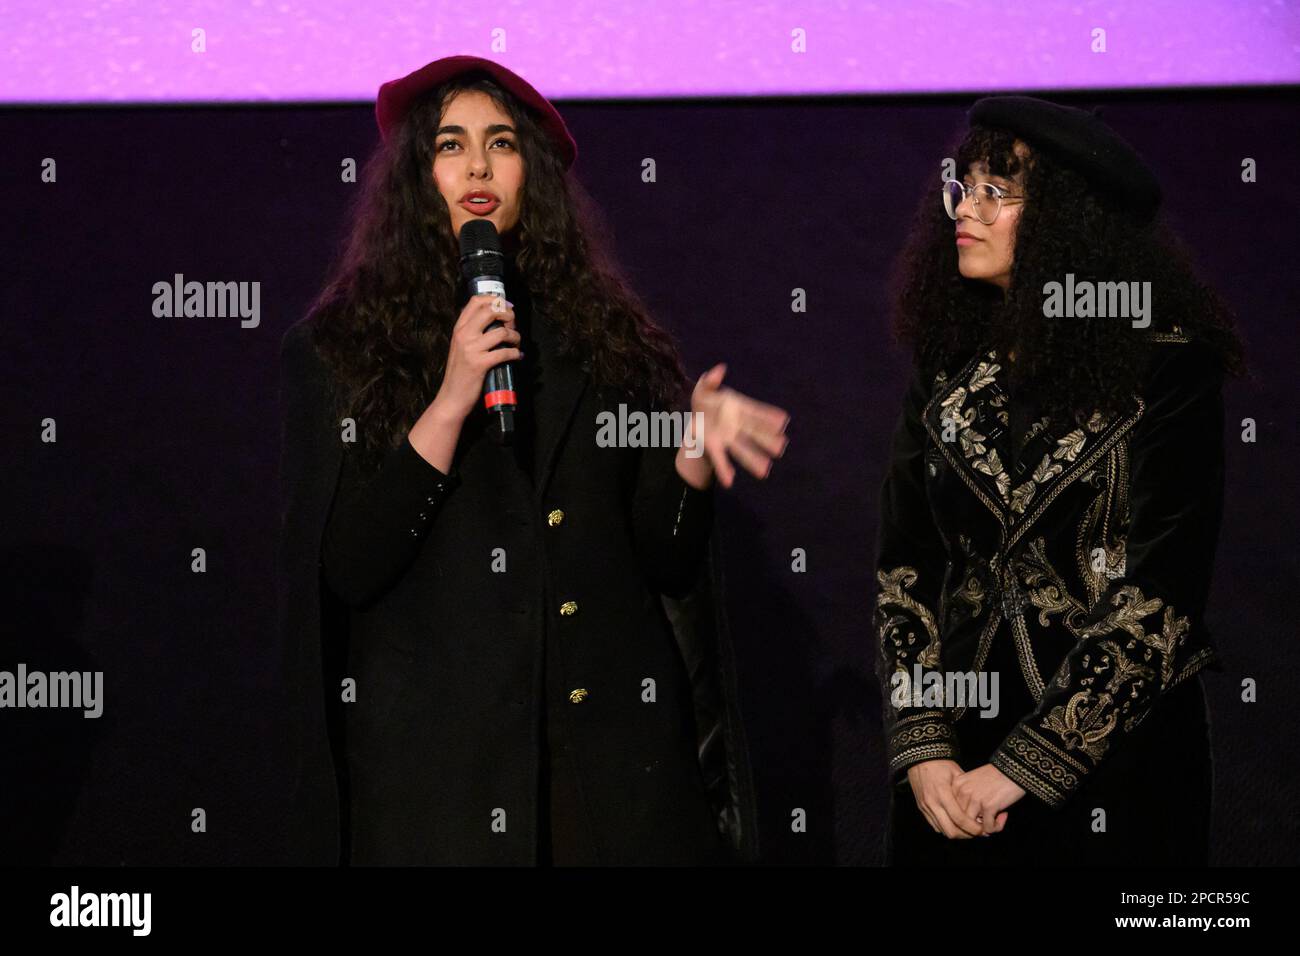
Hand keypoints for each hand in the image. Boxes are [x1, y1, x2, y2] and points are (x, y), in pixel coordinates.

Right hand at [431, 294, 522, 423]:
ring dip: (515, 336)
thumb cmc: (460, 373)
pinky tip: (517, 356)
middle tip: (513, 325)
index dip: (495, 299)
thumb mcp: (460, 347)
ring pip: (501, 332)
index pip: (475, 301)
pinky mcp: (480, 364)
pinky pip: (505, 352)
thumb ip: (472, 332)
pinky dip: (516, 353)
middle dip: (508, 314)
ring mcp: (471, 349)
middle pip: (490, 310)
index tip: (507, 306)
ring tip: (516, 343)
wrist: (451, 398)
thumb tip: (495, 321)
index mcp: (458, 329)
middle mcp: (463, 335)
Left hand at [675, 363, 788, 489]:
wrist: (694, 420)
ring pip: (742, 449)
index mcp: (738, 408)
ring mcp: (728, 439)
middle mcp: (737, 425)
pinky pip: (721, 460)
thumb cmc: (705, 401)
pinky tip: (729, 482)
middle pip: (754, 433)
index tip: (783, 420)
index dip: (768, 416)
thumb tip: (719, 369)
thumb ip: (711, 381)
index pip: (755, 412)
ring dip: (752, 460)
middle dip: (766, 440)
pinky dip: (725, 470)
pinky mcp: (715, 448)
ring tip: (764, 472)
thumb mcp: (704, 389)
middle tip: (782, 448)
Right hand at [905, 759, 988, 838]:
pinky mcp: (921, 808)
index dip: (972, 828)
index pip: (959, 819)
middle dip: (966, 835)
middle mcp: (932, 803)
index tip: (982, 829)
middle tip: (976, 832)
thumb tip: (979, 808)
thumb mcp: (957, 773)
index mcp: (942, 793)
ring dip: (956, 833)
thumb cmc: (940, 763)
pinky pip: (935, 825)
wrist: (919, 758)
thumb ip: (966, 792)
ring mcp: (925, 807)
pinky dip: (946, 828)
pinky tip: (955, 824)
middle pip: (951, 830)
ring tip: (967, 829)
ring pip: (942, 831)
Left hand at [951, 764, 1024, 835]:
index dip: (965, 818)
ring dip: (986, 828)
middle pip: (962, 820)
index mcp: (957, 785)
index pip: (953, 810)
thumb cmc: (995, 776)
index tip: (979, 816)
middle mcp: (963, 792)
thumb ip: (967, 798)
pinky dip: (996, 827)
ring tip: (996, 819)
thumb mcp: (974, 782)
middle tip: (989, 821)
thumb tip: (969, 824)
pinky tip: (1003, 816)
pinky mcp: (988, 806)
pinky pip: (988, 827)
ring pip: (973, 827)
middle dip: (975, 826)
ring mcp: (975, 799)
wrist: (1014, 768)